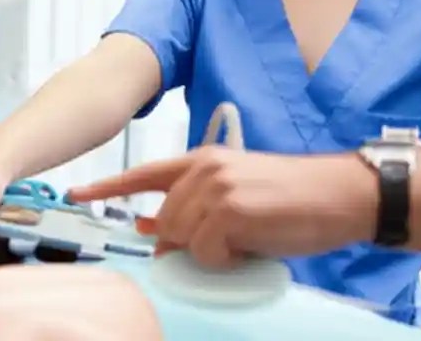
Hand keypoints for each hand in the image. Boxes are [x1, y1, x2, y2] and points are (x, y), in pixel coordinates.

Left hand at [67, 147, 378, 268]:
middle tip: (229, 245)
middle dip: (187, 244)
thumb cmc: (298, 199)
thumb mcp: (239, 197)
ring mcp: (216, 187)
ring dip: (211, 253)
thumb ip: (195, 207)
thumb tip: (154, 230)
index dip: (109, 187)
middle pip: (164, 223)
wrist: (342, 194)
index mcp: (205, 159)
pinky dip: (227, 260)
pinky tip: (254, 244)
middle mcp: (204, 168)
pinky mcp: (230, 210)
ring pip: (182, 240)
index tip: (78, 194)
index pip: (145, 173)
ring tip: (248, 239)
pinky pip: (205, 252)